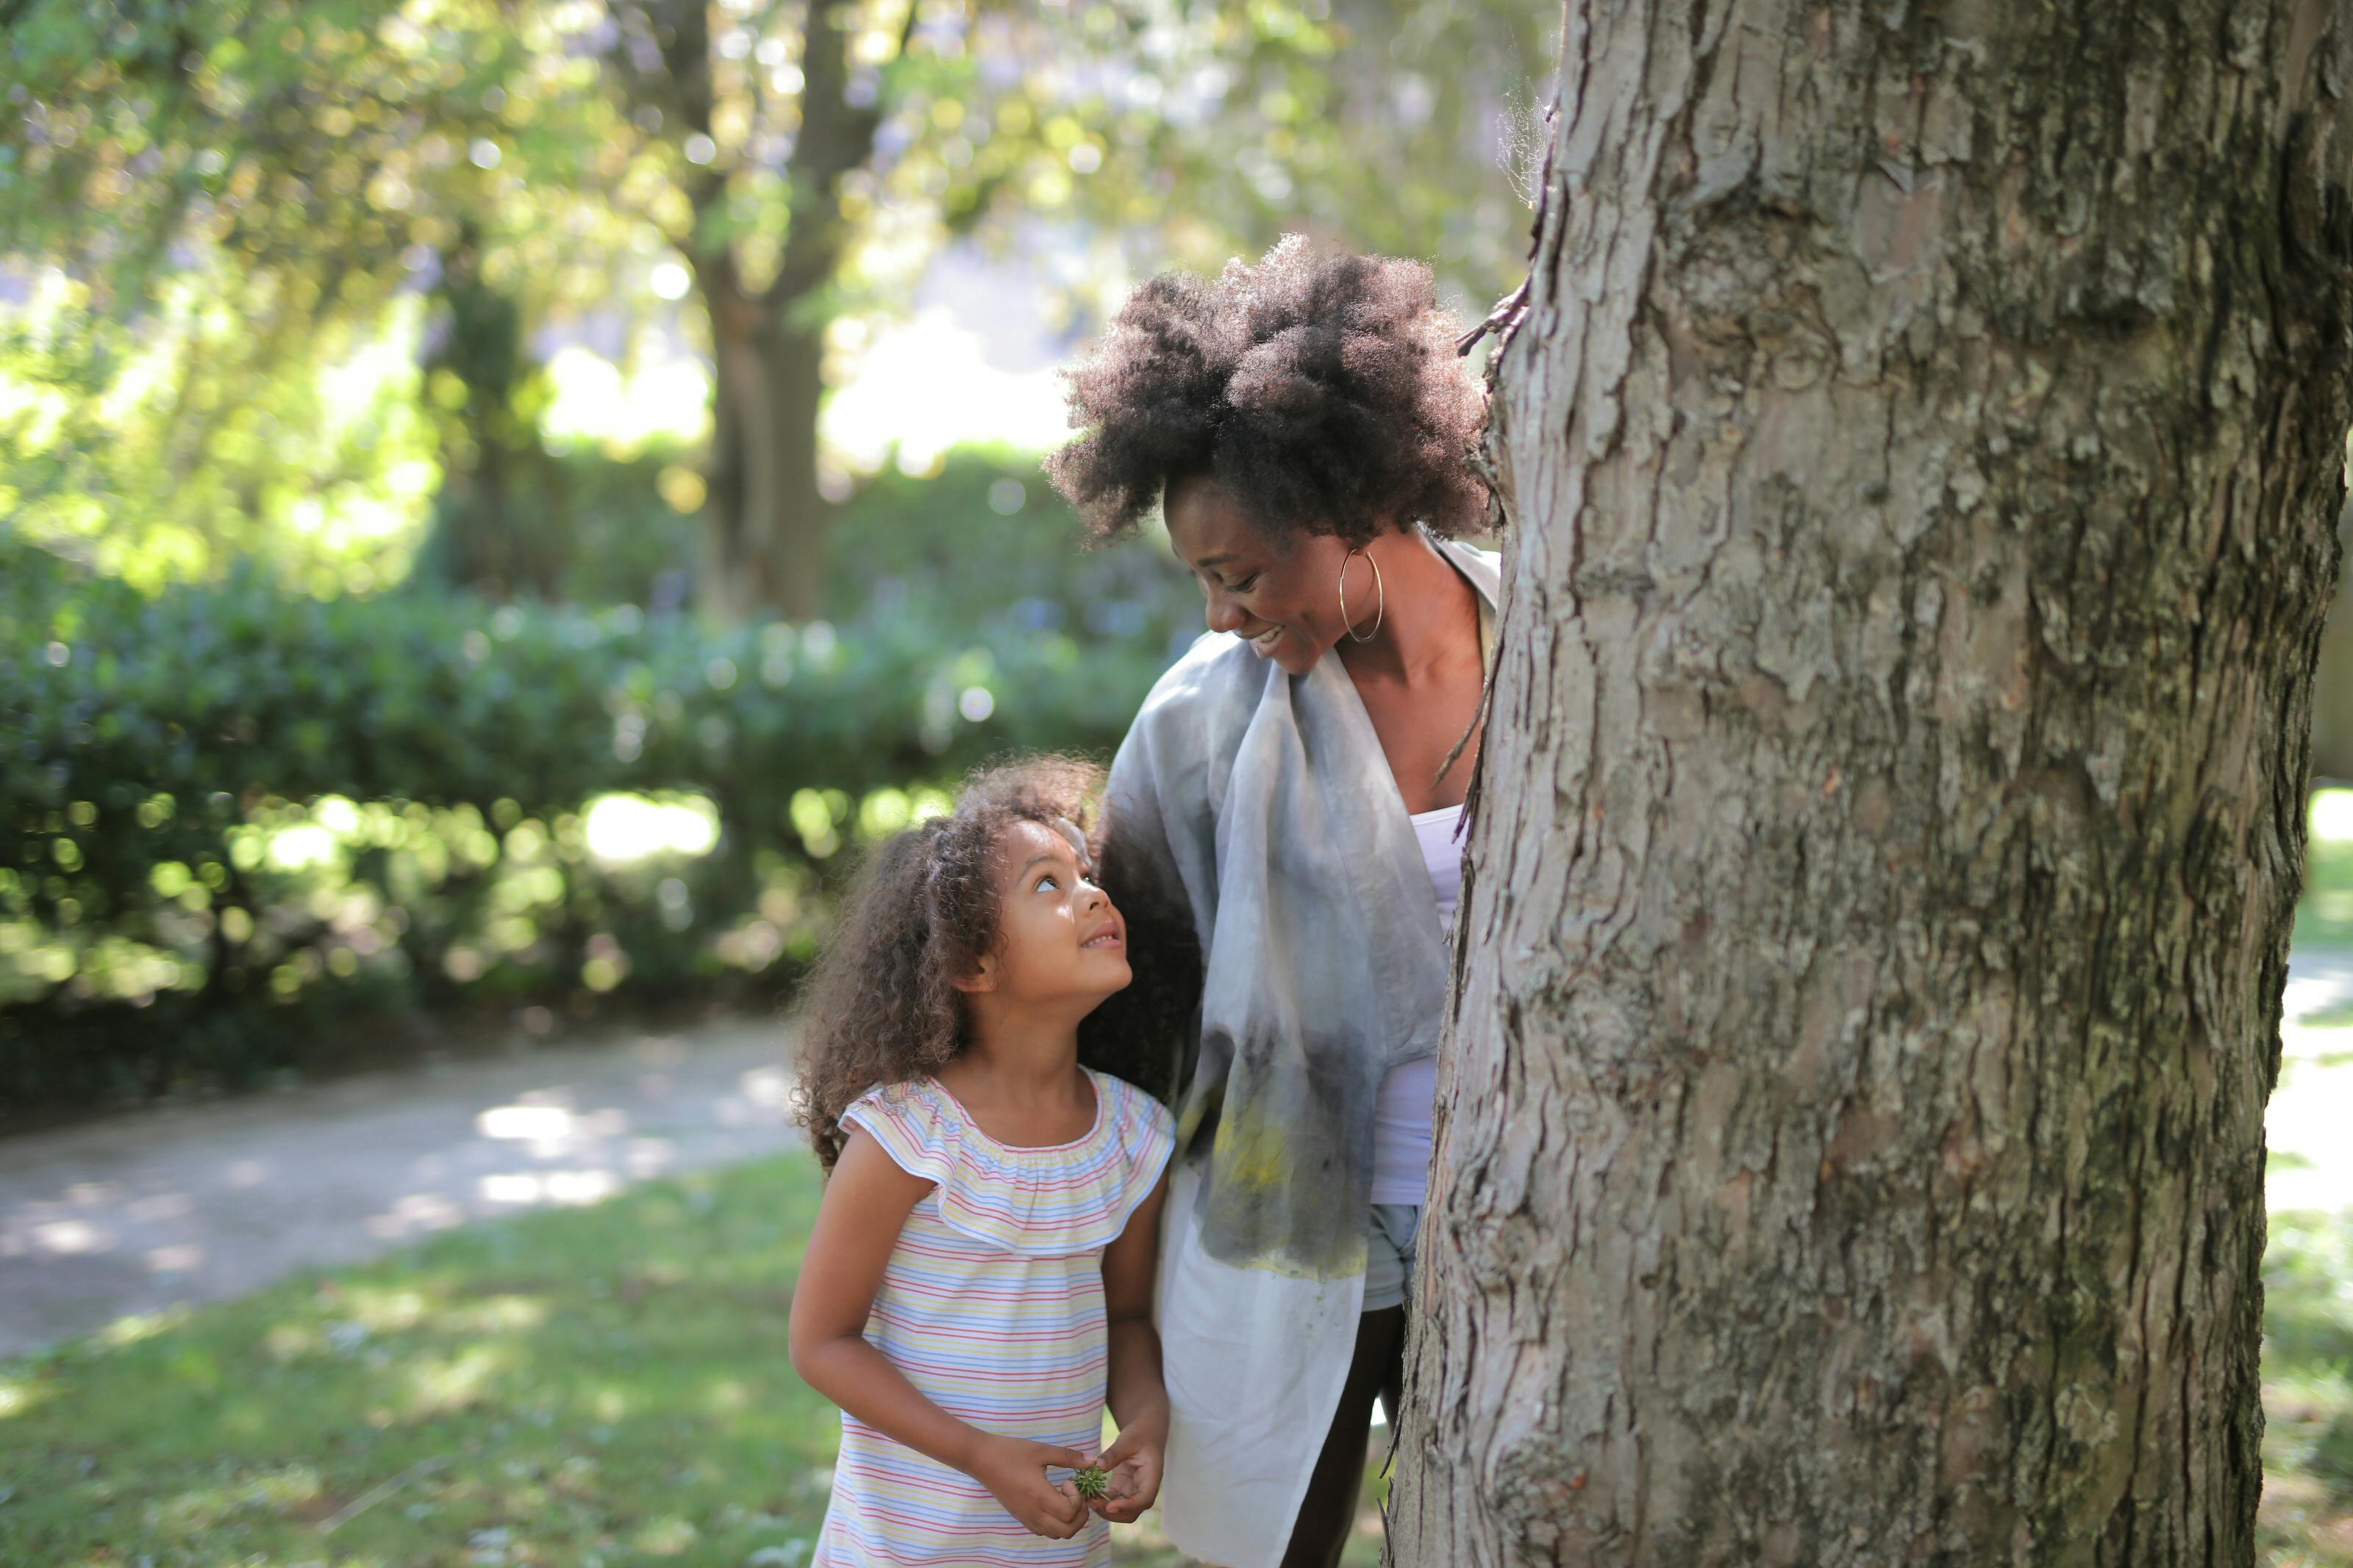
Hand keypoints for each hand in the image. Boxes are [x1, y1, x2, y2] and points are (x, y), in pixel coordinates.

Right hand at [967, 1435, 1090, 1539]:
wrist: (981, 1459)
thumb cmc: (1011, 1452)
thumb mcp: (1041, 1450)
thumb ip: (1069, 1457)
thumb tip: (1093, 1461)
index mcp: (1039, 1496)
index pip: (1070, 1513)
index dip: (1077, 1498)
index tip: (1068, 1481)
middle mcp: (1033, 1512)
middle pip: (1068, 1531)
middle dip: (1079, 1514)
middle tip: (1074, 1494)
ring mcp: (1026, 1518)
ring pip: (1057, 1534)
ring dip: (1068, 1520)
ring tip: (1063, 1498)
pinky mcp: (1021, 1518)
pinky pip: (1044, 1531)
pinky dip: (1055, 1523)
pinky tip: (1051, 1501)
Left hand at [1086, 1410, 1166, 1522]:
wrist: (1146, 1431)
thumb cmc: (1141, 1433)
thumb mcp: (1128, 1439)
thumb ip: (1114, 1453)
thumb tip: (1097, 1466)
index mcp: (1151, 1477)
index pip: (1144, 1499)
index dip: (1127, 1506)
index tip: (1109, 1506)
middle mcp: (1144, 1488)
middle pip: (1132, 1511)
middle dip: (1113, 1512)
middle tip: (1092, 1503)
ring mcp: (1132, 1490)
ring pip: (1121, 1510)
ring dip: (1105, 1509)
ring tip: (1087, 1499)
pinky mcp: (1122, 1488)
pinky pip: (1112, 1500)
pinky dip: (1101, 1500)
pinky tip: (1088, 1494)